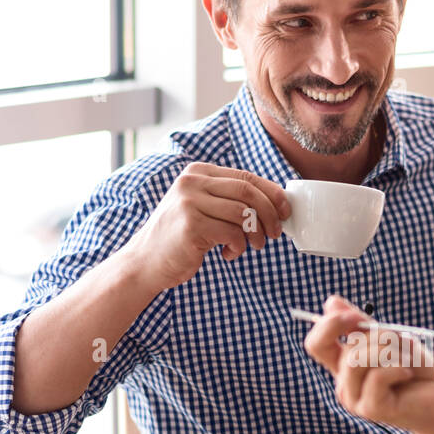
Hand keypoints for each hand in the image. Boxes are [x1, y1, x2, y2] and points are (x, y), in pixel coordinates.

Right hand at [124, 162, 290, 290]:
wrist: (147, 261)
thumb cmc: (182, 237)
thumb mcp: (203, 208)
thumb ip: (230, 200)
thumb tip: (276, 203)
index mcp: (198, 172)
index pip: (246, 177)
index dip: (272, 193)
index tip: (286, 210)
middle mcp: (192, 182)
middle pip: (248, 192)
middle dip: (270, 214)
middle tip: (275, 233)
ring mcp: (189, 202)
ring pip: (243, 214)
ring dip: (256, 234)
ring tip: (253, 246)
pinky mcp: (191, 226)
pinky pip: (232, 234)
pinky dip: (238, 247)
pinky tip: (228, 254)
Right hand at [302, 295, 433, 433]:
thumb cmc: (417, 371)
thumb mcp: (390, 340)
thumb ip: (360, 326)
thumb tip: (331, 302)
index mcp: (345, 367)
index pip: (316, 343)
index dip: (331, 324)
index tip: (357, 316)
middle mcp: (345, 385)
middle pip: (348, 347)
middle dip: (380, 336)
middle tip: (402, 344)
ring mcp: (356, 399)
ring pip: (357, 360)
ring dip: (389, 351)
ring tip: (406, 360)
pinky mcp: (372, 409)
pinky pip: (377, 376)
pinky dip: (398, 367)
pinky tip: (408, 374)